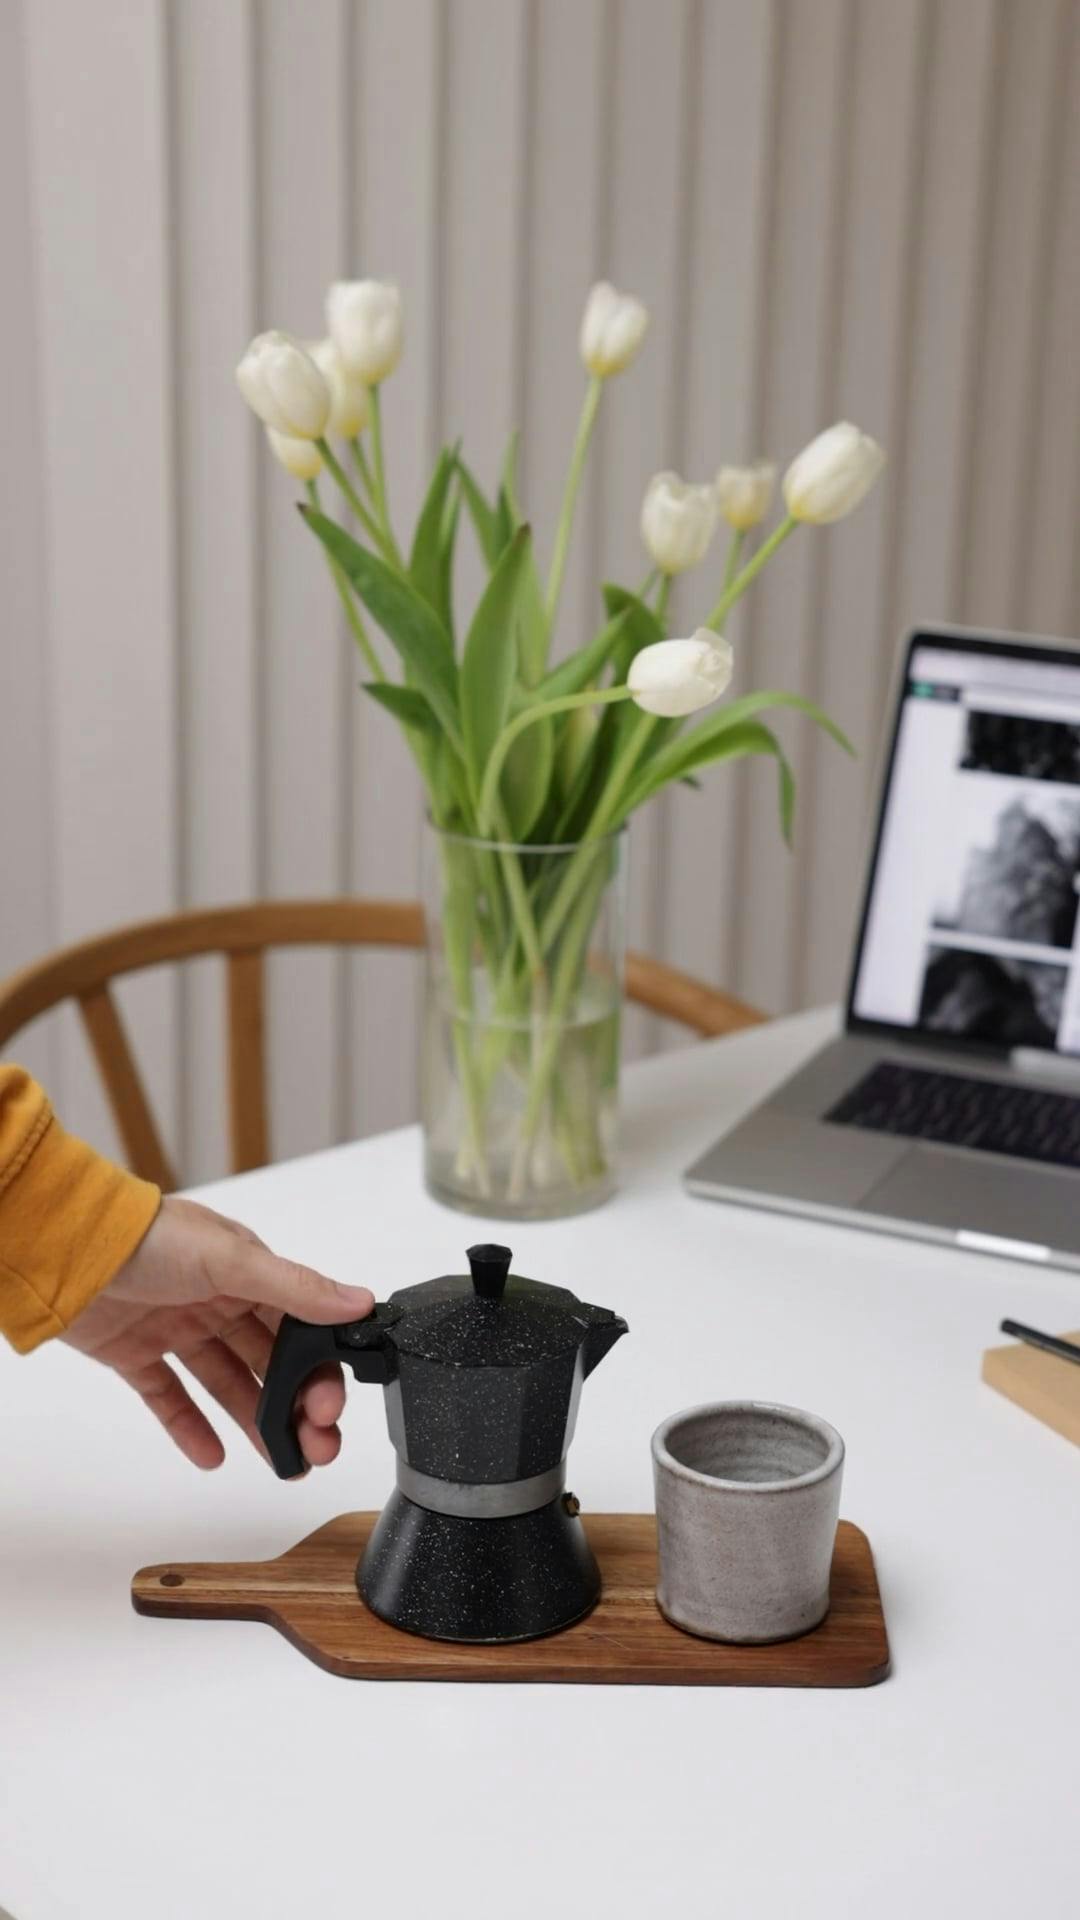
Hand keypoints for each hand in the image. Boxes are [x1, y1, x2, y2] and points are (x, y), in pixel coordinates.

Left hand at [61, 1194, 373, 1470]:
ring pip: (229, 1385)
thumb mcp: (232, 1260)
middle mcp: (217, 1302)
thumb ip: (295, 1288)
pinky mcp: (138, 1356)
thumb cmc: (151, 1238)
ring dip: (257, 1423)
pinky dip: (191, 1427)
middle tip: (315, 1447)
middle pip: (271, 1364)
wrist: (68, 1250)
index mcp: (249, 1273)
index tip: (331, 1407)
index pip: (301, 1329)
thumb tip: (359, 1301)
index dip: (320, 1370)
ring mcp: (178, 1330)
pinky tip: (213, 1455)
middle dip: (298, 1407)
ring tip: (281, 1462)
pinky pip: (172, 1398)